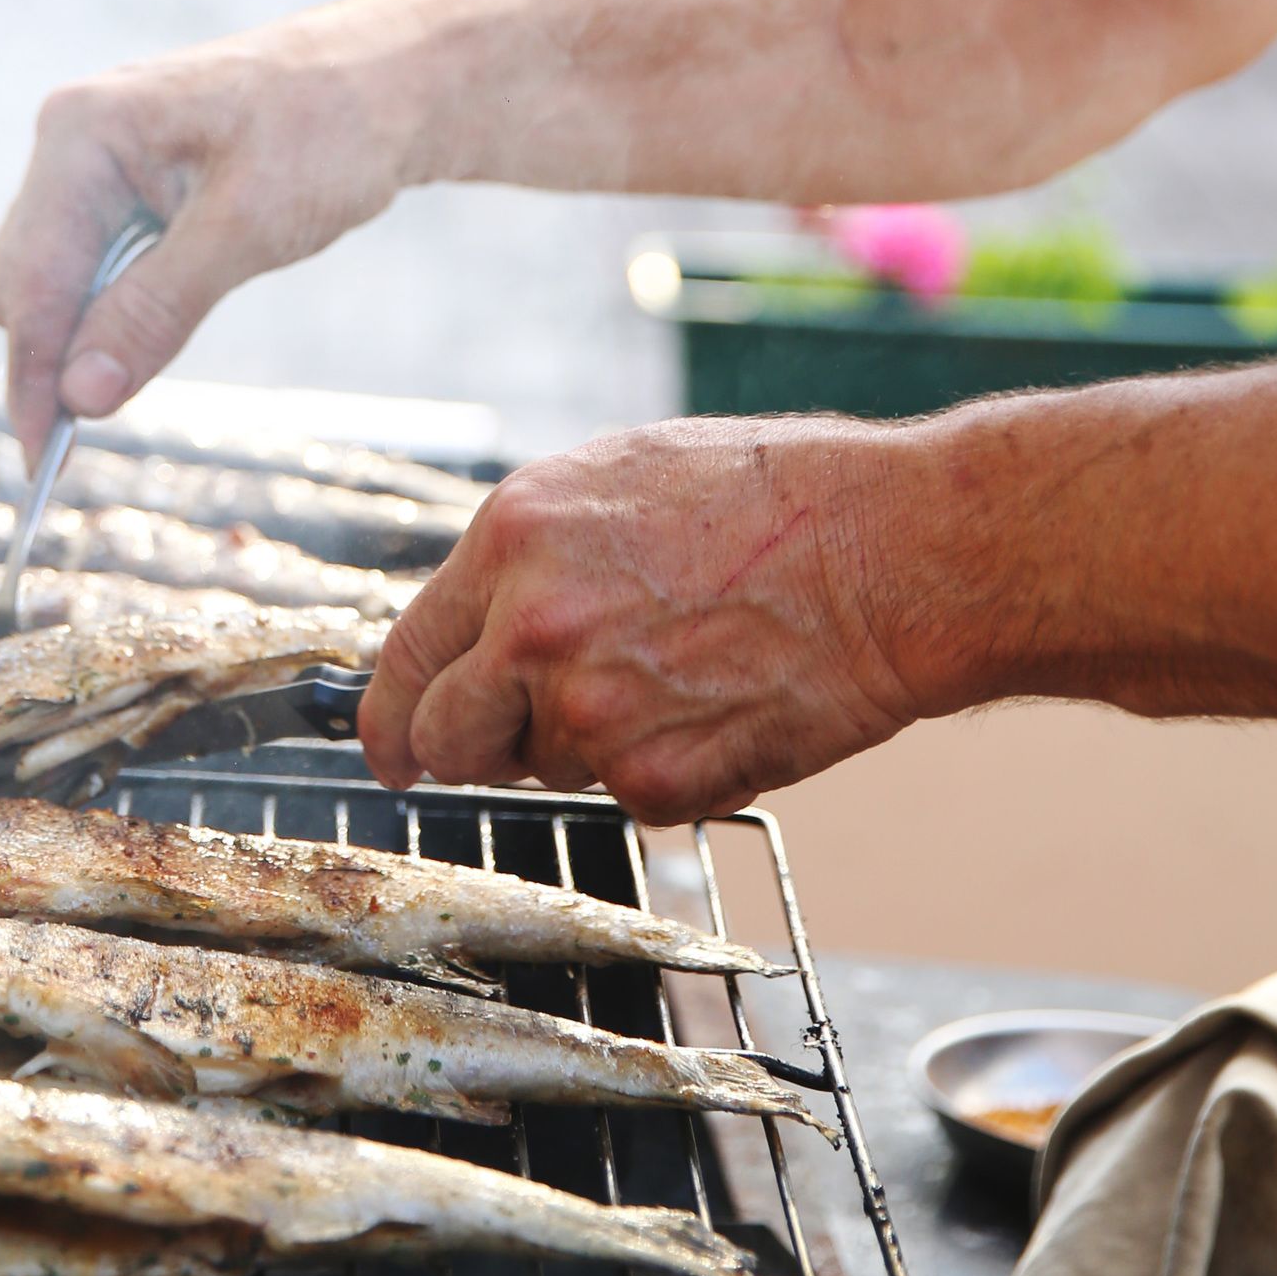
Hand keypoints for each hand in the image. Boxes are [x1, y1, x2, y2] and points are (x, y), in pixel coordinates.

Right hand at [0, 2, 440, 460]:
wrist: (395, 77)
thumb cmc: (329, 129)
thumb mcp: (248, 227)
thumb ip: (156, 309)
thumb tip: (81, 398)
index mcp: (83, 132)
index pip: (30, 280)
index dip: (33, 377)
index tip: (43, 464)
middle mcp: (75, 138)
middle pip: (26, 282)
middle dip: (53, 359)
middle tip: (91, 440)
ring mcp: (101, 157)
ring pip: (58, 276)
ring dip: (86, 334)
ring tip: (131, 379)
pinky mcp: (131, 179)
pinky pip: (98, 261)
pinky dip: (114, 308)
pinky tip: (150, 331)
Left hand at [357, 417, 937, 820]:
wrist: (885, 554)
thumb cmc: (770, 497)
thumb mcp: (616, 479)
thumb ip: (528, 555)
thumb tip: (479, 621)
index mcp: (511, 540)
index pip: (406, 657)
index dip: (392, 716)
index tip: (392, 747)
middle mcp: (530, 629)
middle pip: (448, 739)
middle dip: (479, 742)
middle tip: (537, 721)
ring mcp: (590, 715)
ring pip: (548, 767)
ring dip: (590, 740)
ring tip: (679, 665)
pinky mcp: (655, 783)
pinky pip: (628, 796)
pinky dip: (664, 768)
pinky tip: (719, 701)